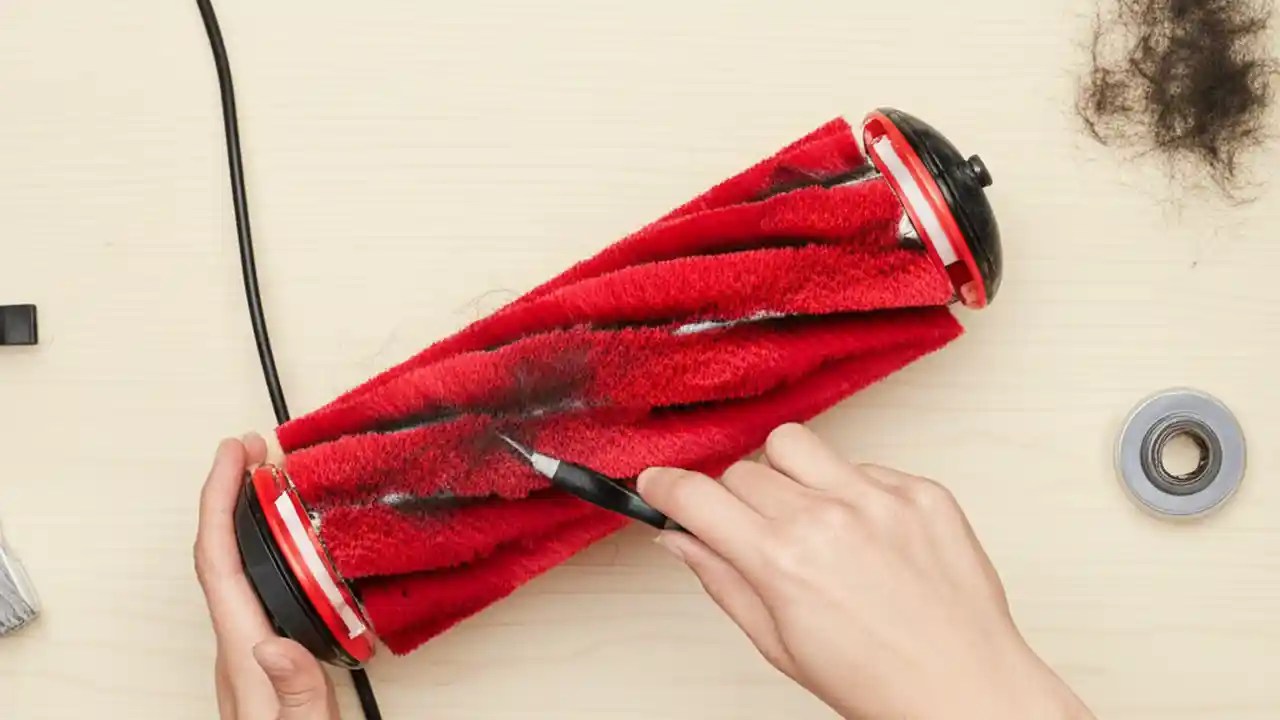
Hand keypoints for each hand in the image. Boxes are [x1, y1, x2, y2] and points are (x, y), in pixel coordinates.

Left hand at [195, 435, 341, 718]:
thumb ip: (295, 691)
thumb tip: (273, 643)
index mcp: (243, 652)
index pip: (216, 561)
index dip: (219, 497)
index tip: (236, 452)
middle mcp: (241, 644)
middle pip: (220, 551)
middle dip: (232, 490)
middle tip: (261, 447)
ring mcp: (252, 648)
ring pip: (237, 566)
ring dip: (248, 516)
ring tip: (277, 479)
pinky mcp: (270, 654)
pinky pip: (257, 585)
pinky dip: (269, 549)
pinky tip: (296, 544)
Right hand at [638, 424, 1093, 719]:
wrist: (965, 689)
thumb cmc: (876, 681)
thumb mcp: (779, 644)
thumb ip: (722, 580)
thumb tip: (679, 538)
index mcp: (782, 561)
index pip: (697, 497)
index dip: (665, 487)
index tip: (657, 483)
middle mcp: (827, 517)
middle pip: (743, 471)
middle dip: (735, 500)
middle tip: (756, 535)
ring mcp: (879, 498)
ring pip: (794, 444)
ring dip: (786, 474)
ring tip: (810, 518)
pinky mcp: (922, 490)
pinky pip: (861, 463)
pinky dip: (852, 491)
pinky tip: (868, 537)